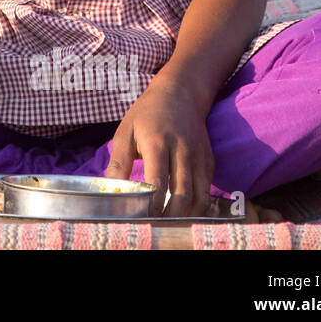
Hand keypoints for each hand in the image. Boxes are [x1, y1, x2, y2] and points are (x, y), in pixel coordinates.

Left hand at [104, 77, 213, 217]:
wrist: (180, 95)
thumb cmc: (146, 115)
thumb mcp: (125, 132)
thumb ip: (118, 162)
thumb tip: (111, 189)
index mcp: (157, 142)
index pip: (157, 181)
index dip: (151, 204)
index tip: (142, 218)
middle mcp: (182, 151)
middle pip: (182, 193)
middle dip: (170, 215)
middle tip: (157, 227)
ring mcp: (199, 157)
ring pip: (200, 195)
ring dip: (187, 215)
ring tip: (170, 224)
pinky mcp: (209, 161)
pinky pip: (207, 189)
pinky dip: (198, 205)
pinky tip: (183, 212)